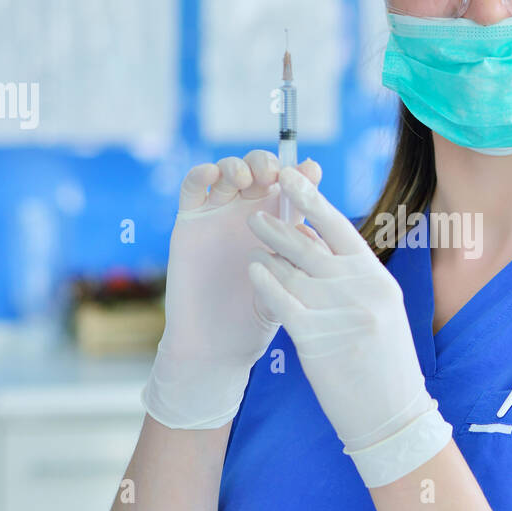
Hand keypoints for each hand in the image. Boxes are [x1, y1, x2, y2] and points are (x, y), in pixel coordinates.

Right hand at [140, 152, 321, 428]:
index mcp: (280, 224)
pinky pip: (192, 188)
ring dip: (238, 165)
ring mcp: (218, 215)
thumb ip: (301, 253)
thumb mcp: (291, 283)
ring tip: (248, 179)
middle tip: (274, 176)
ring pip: (227, 171)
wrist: (219, 346)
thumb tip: (322, 225)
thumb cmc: (260, 319)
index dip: (300, 173)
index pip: (291, 186)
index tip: (311, 172)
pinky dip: (202, 174)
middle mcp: (249, 213)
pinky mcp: (189, 221)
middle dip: (267, 164)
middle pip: (259, 169)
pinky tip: (214, 176)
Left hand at [244, 167, 450, 479]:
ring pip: (290, 269)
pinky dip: (264, 283)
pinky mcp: (314, 336)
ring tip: (253, 246)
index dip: (312, 199)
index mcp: (376, 279)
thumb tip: (319, 244)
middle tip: (255, 210)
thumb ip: (353, 278)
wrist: (390, 414)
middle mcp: (359, 288)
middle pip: (310, 243)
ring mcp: (337, 310)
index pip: (339, 228)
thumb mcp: (380, 311)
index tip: (291, 176)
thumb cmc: (383, 364)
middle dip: (280, 224)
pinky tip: (253, 273)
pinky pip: (280, 299)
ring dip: (267, 255)